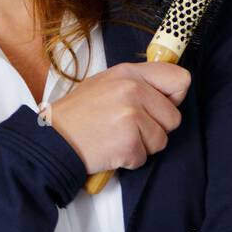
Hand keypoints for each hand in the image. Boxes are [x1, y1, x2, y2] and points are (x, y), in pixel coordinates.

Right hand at [46, 62, 190, 173]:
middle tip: (125, 127)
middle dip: (154, 128)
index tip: (155, 107)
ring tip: (114, 137)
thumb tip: (167, 93)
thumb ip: (136, 84)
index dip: (172, 98)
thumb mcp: (103, 84)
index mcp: (128, 72)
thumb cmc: (77, 115)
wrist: (51, 139)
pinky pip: (145, 157)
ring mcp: (131, 115)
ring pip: (161, 140)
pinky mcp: (129, 141)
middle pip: (173, 117)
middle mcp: (132, 89)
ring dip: (141, 145)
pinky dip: (129, 159)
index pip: (180, 79)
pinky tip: (109, 149)